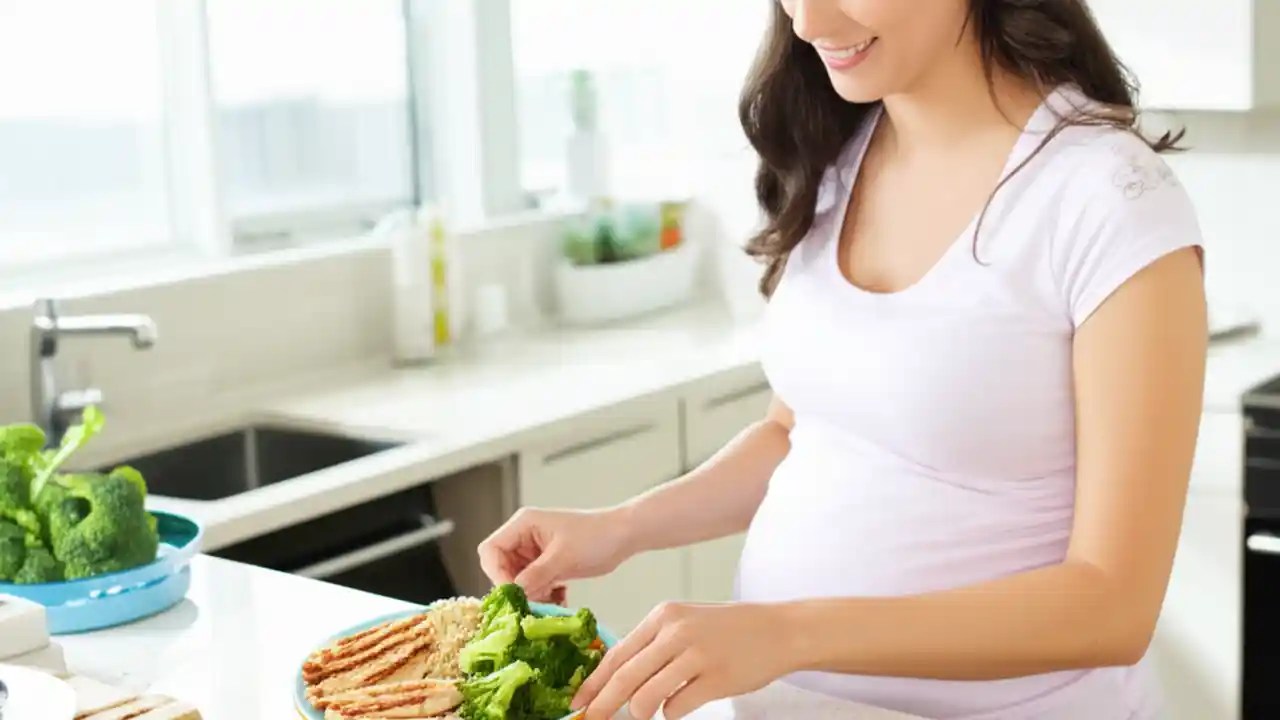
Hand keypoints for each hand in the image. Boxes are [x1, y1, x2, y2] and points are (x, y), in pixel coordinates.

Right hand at [478, 507, 633, 602]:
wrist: (624, 536)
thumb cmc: (597, 537)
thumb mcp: (564, 558)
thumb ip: (536, 575)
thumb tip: (513, 594)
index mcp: (523, 524)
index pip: (491, 550)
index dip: (496, 574)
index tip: (513, 594)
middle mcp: (525, 537)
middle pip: (501, 568)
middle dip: (517, 588)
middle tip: (534, 603)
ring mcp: (535, 552)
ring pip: (518, 581)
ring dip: (532, 595)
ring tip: (552, 600)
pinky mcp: (547, 565)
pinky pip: (534, 585)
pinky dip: (544, 595)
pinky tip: (561, 598)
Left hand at [572, 602, 798, 719]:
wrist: (778, 630)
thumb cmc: (728, 629)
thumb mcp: (685, 622)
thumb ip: (654, 644)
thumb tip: (615, 678)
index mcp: (663, 616)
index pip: (617, 654)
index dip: (593, 682)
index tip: (578, 702)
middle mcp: (675, 631)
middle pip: (624, 677)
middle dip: (602, 705)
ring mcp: (696, 654)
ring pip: (646, 696)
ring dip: (641, 711)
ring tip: (647, 712)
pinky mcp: (716, 678)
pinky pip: (676, 707)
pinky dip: (672, 712)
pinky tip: (682, 704)